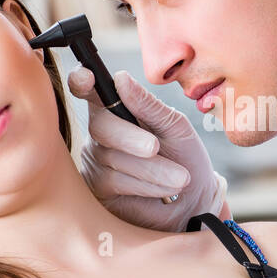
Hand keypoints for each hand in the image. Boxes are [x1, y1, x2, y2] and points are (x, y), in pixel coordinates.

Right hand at [68, 67, 226, 231]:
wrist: (194, 201)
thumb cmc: (185, 157)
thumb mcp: (175, 127)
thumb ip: (149, 105)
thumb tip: (120, 78)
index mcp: (118, 108)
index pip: (90, 91)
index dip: (82, 82)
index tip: (87, 77)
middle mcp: (101, 132)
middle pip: (101, 126)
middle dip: (130, 137)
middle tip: (155, 148)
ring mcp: (96, 161)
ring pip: (112, 158)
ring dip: (151, 168)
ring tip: (179, 178)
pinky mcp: (98, 189)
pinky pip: (115, 182)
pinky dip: (145, 185)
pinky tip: (166, 190)